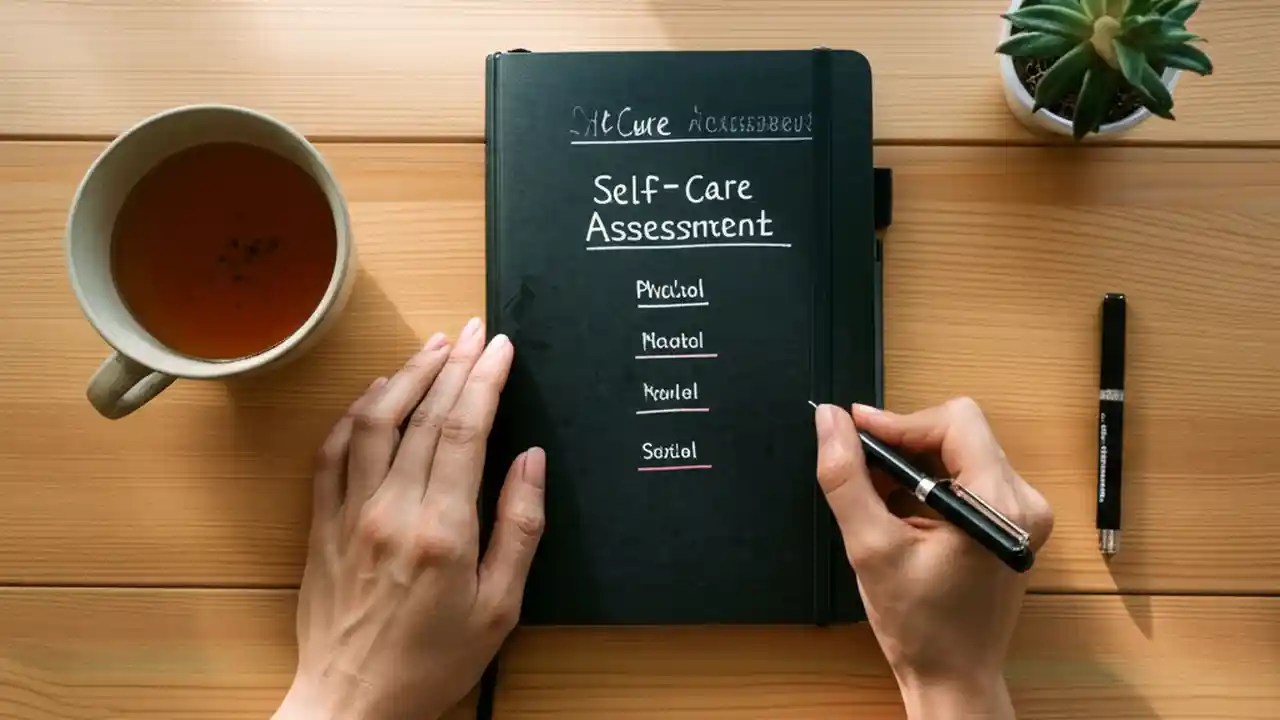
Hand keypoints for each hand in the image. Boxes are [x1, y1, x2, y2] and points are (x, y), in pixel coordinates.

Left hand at [274, 319, 545, 719]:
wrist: (351, 702)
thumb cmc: (433, 662)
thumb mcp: (500, 608)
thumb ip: (520, 528)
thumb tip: (531, 460)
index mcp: (442, 530)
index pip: (464, 430)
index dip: (485, 380)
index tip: (501, 347)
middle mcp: (391, 509)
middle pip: (423, 415)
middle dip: (454, 364)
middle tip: (476, 330)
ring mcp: (350, 512)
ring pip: (374, 421)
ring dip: (405, 376)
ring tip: (433, 346)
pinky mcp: (322, 523)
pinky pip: (333, 451)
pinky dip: (356, 413)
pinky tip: (376, 393)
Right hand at [814, 399, 1052, 719]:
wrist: (954, 675)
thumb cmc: (918, 624)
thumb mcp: (871, 548)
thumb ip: (846, 479)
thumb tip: (829, 421)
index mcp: (999, 503)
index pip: (955, 421)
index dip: (900, 421)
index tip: (855, 431)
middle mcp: (1023, 500)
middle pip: (959, 432)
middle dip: (905, 442)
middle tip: (862, 466)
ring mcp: (1023, 512)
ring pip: (961, 451)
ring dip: (915, 463)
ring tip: (878, 493)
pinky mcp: (1013, 522)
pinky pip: (968, 476)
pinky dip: (930, 482)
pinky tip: (902, 509)